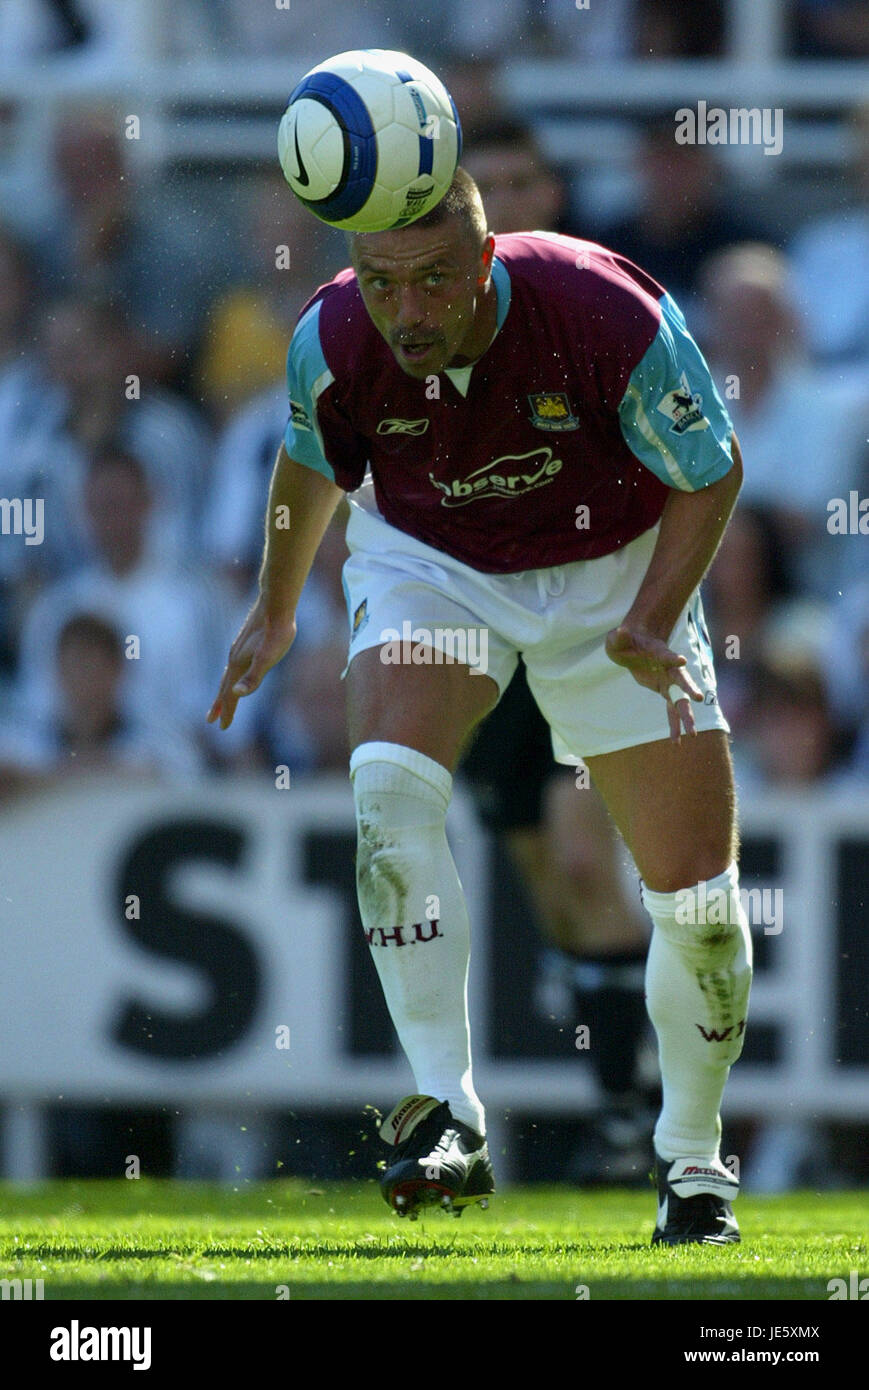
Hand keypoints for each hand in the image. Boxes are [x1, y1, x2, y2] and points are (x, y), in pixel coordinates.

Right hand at [207, 596, 296, 729]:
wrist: (275, 605)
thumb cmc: (276, 633)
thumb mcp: (267, 659)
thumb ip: (253, 678)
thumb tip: (236, 694)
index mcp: (238, 666)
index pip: (230, 694)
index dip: (228, 712)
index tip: (222, 728)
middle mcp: (234, 658)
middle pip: (225, 686)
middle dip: (220, 704)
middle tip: (212, 720)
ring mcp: (238, 649)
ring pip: (228, 674)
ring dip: (224, 689)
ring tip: (223, 698)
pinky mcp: (245, 642)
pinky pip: (234, 664)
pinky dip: (231, 675)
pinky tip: (237, 671)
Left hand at [604, 623, 702, 742]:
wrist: (633, 644)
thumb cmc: (626, 639)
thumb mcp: (619, 638)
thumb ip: (620, 637)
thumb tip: (620, 632)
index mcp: (660, 653)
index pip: (667, 656)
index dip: (673, 658)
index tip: (681, 660)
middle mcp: (669, 668)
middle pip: (682, 680)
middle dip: (689, 688)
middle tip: (697, 697)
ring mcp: (668, 681)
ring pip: (680, 701)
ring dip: (686, 717)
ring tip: (692, 735)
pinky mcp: (664, 691)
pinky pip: (672, 711)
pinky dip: (674, 725)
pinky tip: (677, 742)